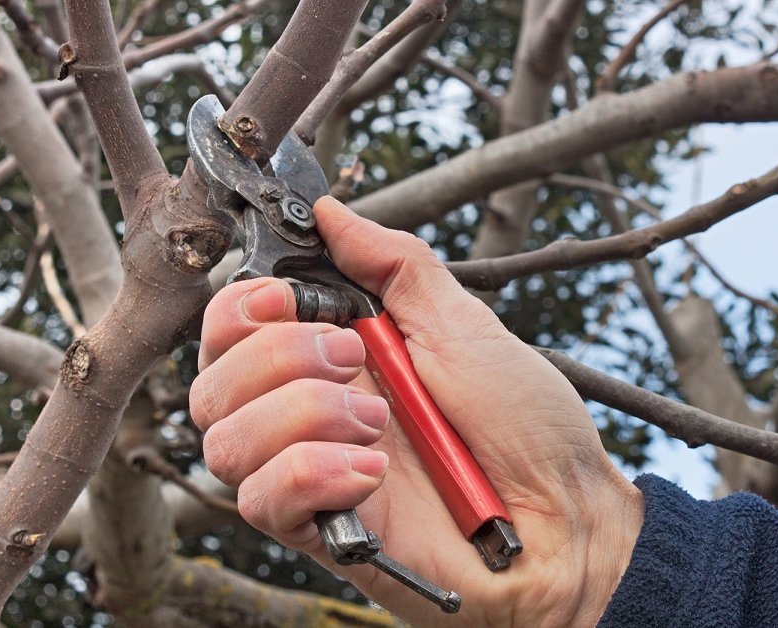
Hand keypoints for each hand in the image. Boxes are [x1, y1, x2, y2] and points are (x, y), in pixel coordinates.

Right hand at [191, 197, 642, 625]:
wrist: (566, 518)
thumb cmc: (525, 425)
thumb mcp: (461, 324)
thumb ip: (392, 264)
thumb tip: (328, 211)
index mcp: (334, 355)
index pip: (231, 326)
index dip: (241, 308)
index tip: (286, 299)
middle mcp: (307, 413)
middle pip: (211, 383)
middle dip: (278, 357)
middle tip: (352, 358)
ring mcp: (309, 473)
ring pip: (223, 440)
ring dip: (302, 415)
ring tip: (378, 426)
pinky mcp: (320, 532)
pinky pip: (260, 499)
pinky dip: (312, 473)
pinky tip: (373, 474)